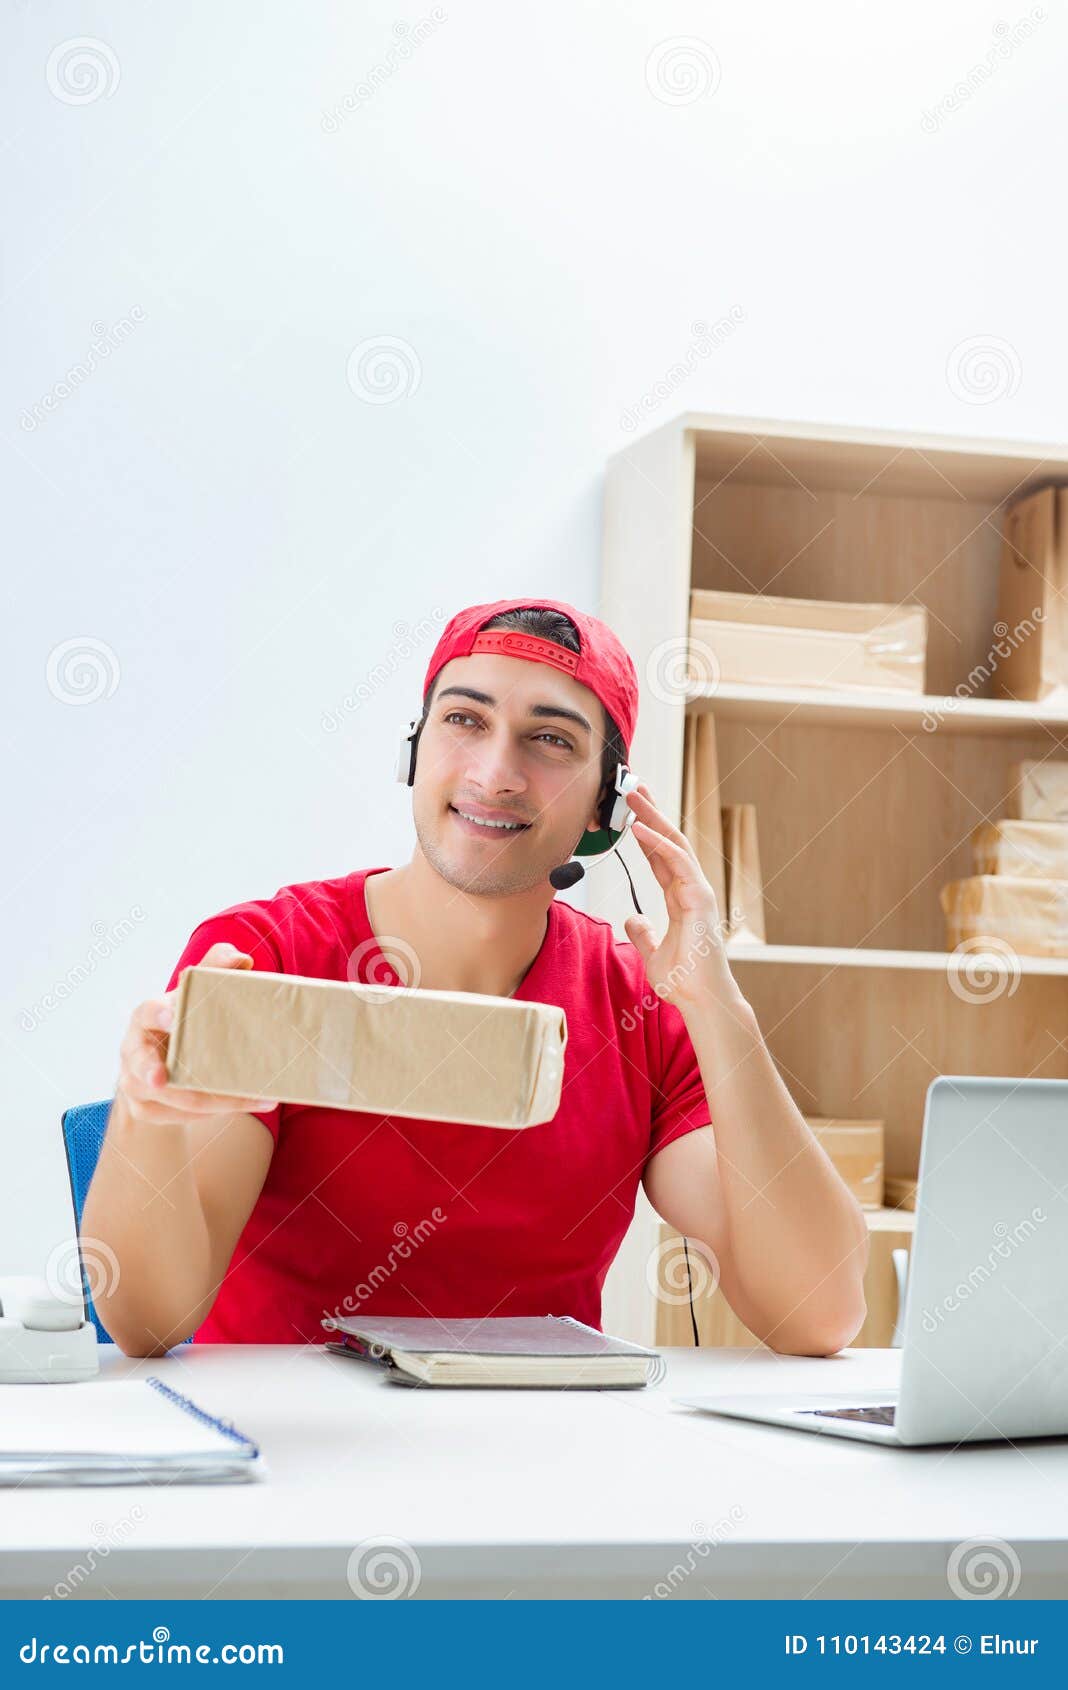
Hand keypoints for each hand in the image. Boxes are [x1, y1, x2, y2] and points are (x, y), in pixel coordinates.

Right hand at [116, 942, 276, 1125]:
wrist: (160, 1060)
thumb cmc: (183, 1020)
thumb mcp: (194, 992)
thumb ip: (214, 968)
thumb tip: (241, 958)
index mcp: (146, 1017)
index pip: (147, 1011)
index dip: (158, 1014)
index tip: (173, 1016)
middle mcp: (133, 1051)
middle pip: (142, 1066)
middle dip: (154, 1073)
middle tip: (163, 1079)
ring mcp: (135, 1084)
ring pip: (173, 1098)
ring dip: (216, 1099)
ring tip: (257, 1096)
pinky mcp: (147, 1110)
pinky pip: (182, 1116)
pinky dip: (216, 1111)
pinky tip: (245, 1104)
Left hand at [622, 786, 730, 1006]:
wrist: (702, 1000)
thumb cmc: (684, 982)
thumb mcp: (652, 953)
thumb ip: (643, 934)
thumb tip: (632, 918)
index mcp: (681, 900)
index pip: (661, 859)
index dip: (646, 835)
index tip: (631, 813)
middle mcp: (691, 890)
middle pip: (669, 843)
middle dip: (651, 814)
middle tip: (633, 788)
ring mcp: (698, 891)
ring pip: (675, 844)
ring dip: (653, 818)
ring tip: (634, 795)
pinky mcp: (700, 898)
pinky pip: (678, 862)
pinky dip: (658, 843)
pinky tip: (639, 828)